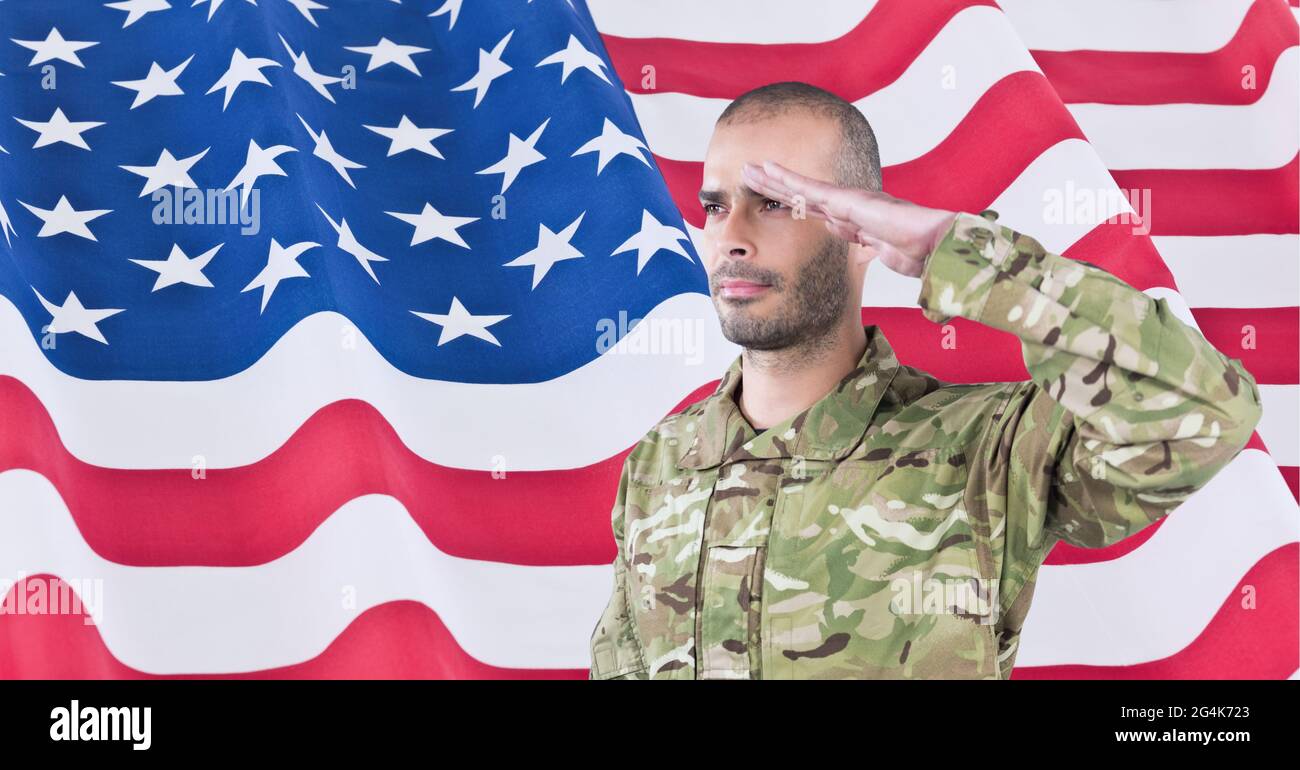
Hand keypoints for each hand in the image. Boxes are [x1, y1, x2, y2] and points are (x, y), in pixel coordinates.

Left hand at [741, 160, 956, 276]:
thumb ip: (875, 253)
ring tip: (748, 169)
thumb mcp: (888, 258)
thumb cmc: (922, 253)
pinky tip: (767, 170)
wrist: (938, 244)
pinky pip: (809, 189)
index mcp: (857, 222)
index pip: (818, 213)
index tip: (773, 206)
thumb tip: (866, 256)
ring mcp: (848, 201)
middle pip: (803, 197)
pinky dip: (787, 179)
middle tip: (750, 177)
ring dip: (773, 179)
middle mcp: (849, 207)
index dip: (794, 207)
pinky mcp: (847, 200)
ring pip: (800, 188)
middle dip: (776, 188)